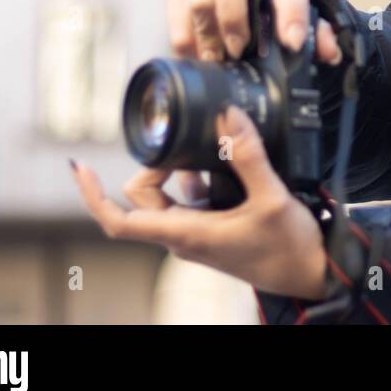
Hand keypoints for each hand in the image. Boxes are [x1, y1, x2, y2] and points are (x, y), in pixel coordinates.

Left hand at [71, 106, 329, 301]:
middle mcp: (183, 236)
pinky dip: (197, 176)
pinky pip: (190, 198)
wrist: (310, 274)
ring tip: (205, 147)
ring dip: (177, 169)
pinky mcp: (214, 229)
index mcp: (186, 233)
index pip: (119, 221)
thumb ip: (248, 156)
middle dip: (154, 165)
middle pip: (142, 197)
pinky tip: (222, 161)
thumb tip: (227, 116)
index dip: (93, 195)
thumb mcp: (271, 198)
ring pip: (165, 196)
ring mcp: (198, 233)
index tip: (80, 165)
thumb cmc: (289, 248)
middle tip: (184, 142)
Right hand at [169, 0, 341, 63]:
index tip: (294, 44)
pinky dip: (185, 35)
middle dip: (234, 17)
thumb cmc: (279, 17)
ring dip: (208, 32)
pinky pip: (175, 4)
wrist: (249, 9)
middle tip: (240, 51)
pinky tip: (199, 57)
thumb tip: (328, 51)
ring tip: (219, 60)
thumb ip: (320, 36)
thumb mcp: (305, 27)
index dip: (292, 11)